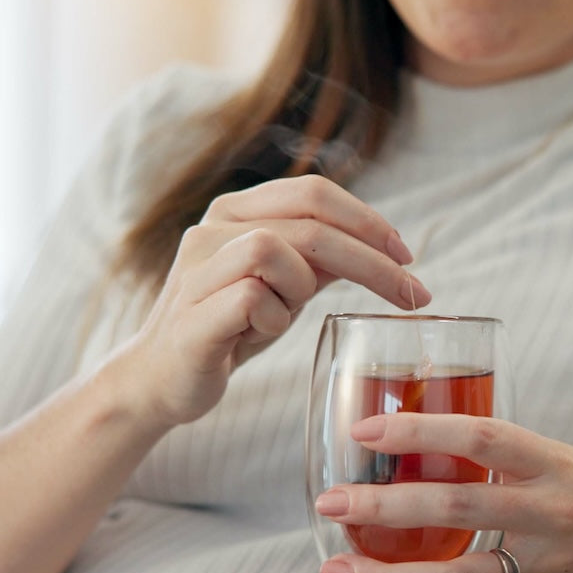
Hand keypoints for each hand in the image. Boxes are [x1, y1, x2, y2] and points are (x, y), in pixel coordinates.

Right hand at [111, 175, 430, 428]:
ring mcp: (196, 269)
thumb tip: (382, 245)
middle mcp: (212, 228)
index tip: (406, 255)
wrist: (161, 381)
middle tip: (411, 293)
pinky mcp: (191, 313)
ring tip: (284, 317)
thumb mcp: (284, 285)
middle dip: (370, 258)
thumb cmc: (229, 329)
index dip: (367, 219)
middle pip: (309, 221)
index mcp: (235, 212)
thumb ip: (319, 258)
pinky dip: (272, 320)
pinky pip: (253, 298)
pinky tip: (257, 336)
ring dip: (301, 289)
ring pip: (276, 249)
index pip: (313, 192)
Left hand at [314, 413, 572, 572]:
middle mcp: (550, 512)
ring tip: (337, 572)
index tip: (367, 429)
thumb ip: (509, 461)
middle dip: (384, 509)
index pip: (481, 437)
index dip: (421, 431)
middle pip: (456, 511)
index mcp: (554, 462)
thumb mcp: (568, 459)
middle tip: (332, 502)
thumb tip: (434, 450)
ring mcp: (547, 565)